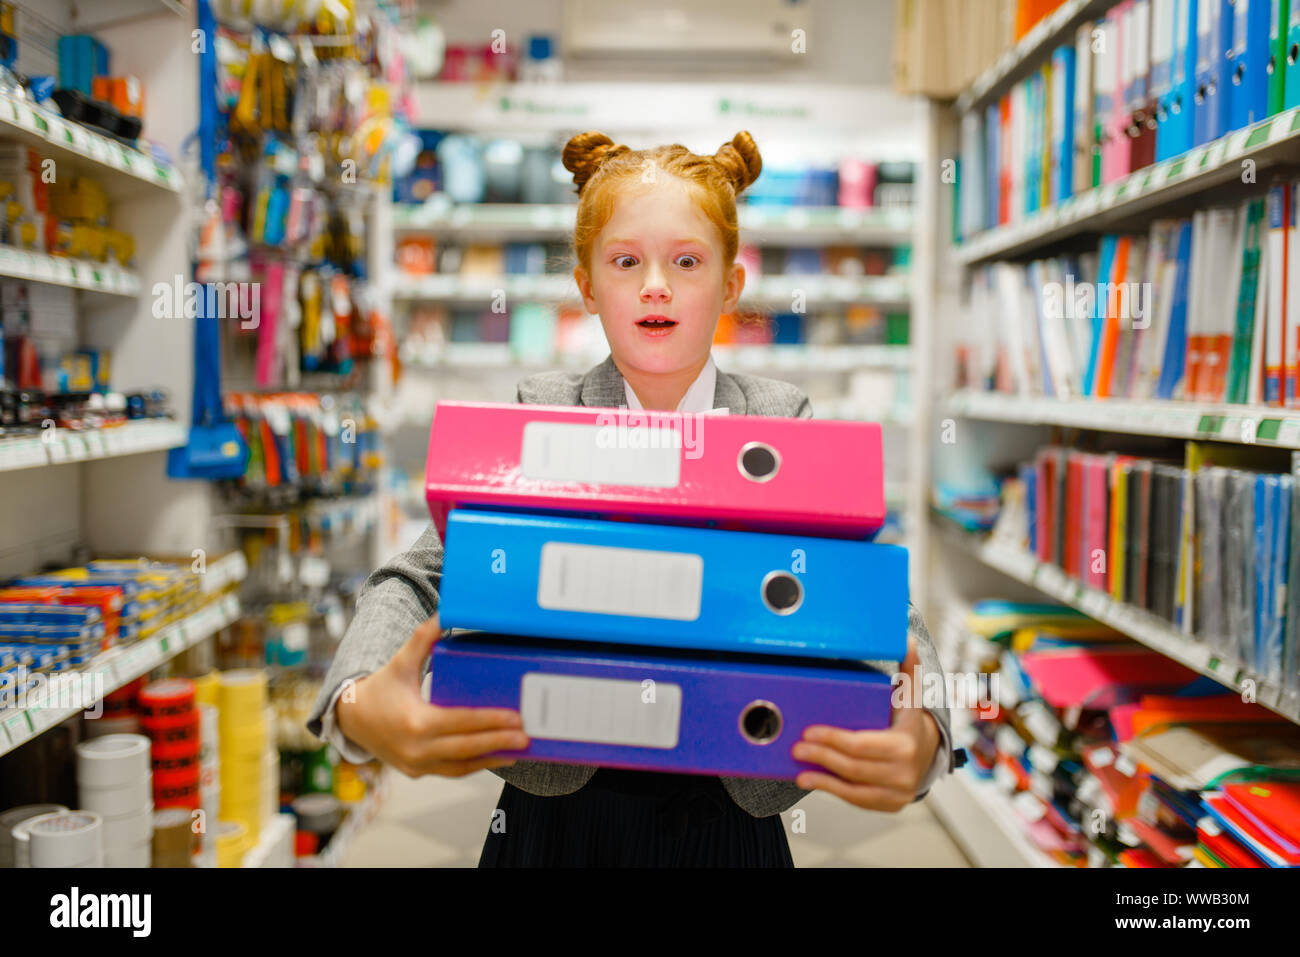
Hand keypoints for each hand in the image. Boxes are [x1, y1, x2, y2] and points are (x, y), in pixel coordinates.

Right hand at [335, 613, 528, 777]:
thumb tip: (444, 613)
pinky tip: (496, 757)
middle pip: (467, 748)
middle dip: (499, 742)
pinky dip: (475, 765)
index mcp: (416, 721)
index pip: (461, 722)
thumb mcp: (401, 661)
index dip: (490, 721)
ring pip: (462, 766)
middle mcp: (417, 748)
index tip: (515, 719)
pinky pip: (452, 771)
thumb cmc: (381, 687)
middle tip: (526, 736)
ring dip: (491, 758)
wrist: (351, 719)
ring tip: (519, 750)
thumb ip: (423, 638)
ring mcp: (417, 764)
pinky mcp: (418, 772)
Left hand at [790, 637, 941, 811]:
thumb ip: (908, 669)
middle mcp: (905, 770)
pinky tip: (811, 780)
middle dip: (822, 755)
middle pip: (853, 765)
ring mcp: (898, 791)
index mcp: (907, 740)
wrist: (929, 754)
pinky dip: (831, 790)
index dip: (834, 739)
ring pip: (852, 786)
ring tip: (799, 765)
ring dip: (822, 776)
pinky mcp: (889, 804)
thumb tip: (907, 638)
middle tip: (797, 746)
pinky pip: (855, 799)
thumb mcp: (909, 696)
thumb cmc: (908, 721)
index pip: (863, 743)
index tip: (810, 731)